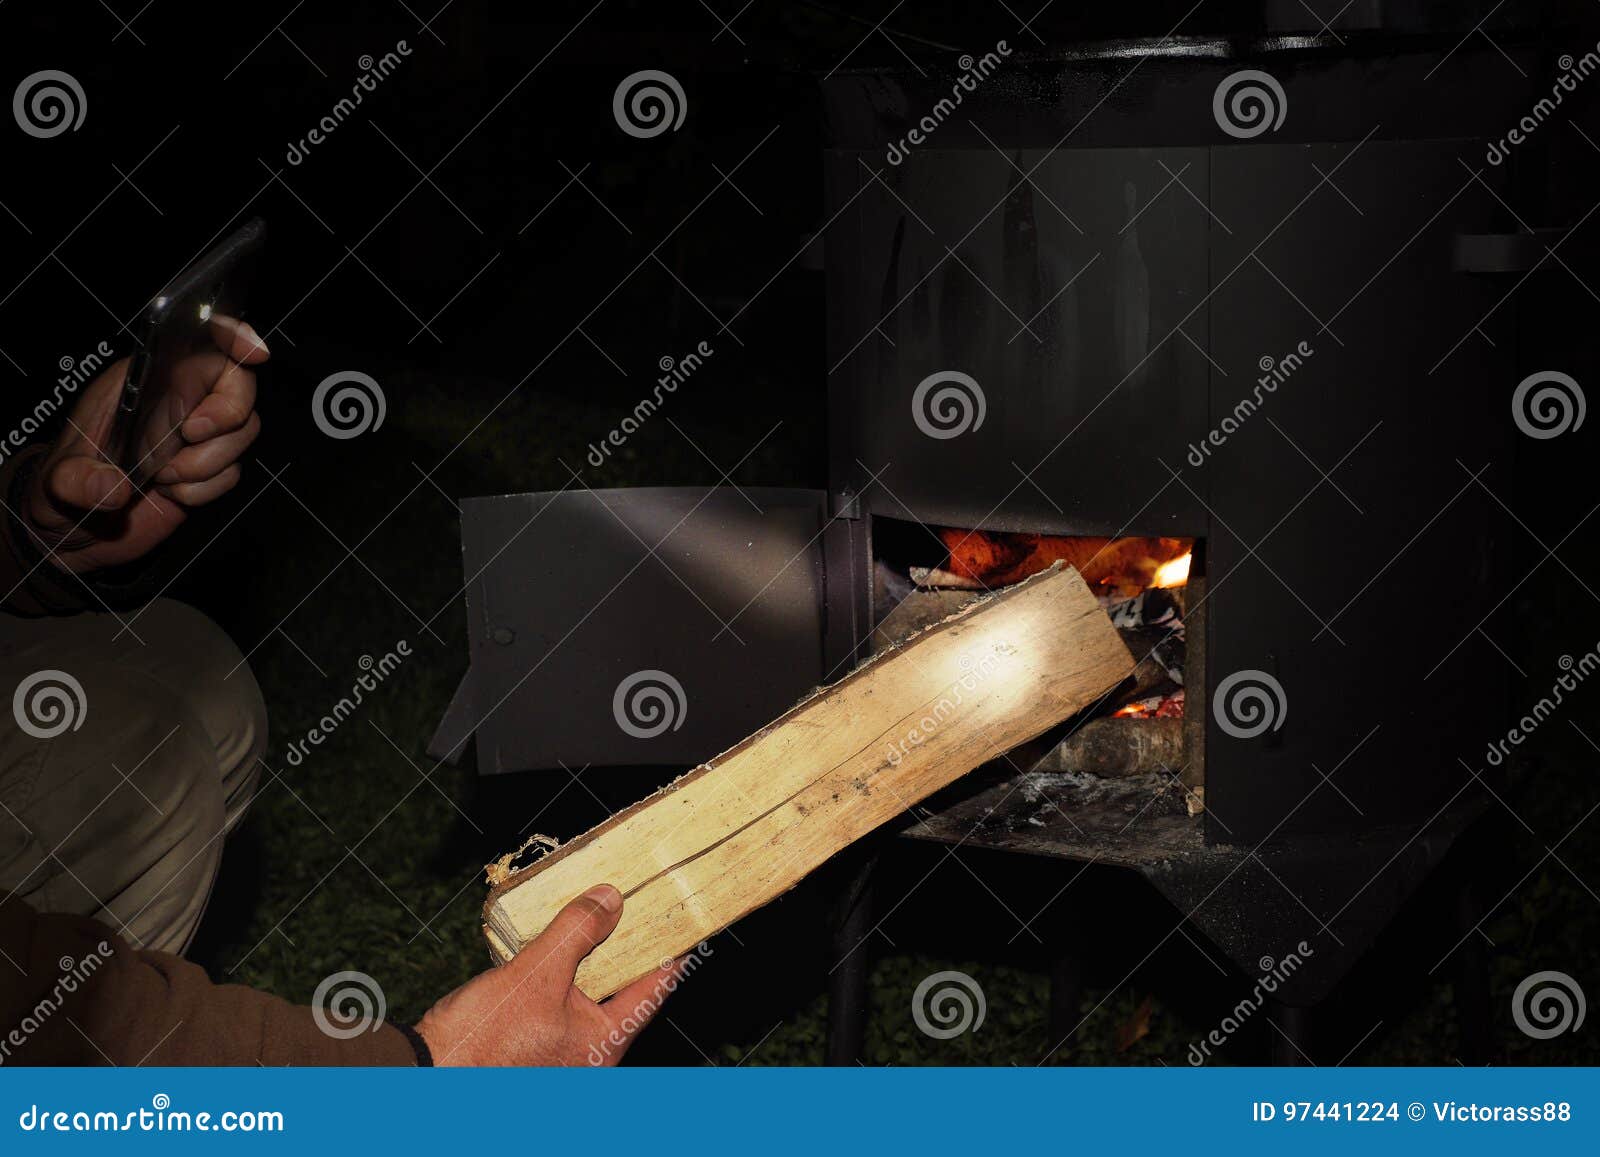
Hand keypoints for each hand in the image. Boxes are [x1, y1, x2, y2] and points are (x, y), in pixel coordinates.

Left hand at [20, 316, 267, 573]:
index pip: (199, 341)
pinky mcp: (206, 471)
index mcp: (143, 380)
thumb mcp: (57, 482)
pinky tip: (172, 494)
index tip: (254, 354)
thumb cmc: (59, 491)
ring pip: (242, 431)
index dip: (234, 338)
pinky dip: (207, 488)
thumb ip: (80, 482)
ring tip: (165, 478)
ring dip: (210, 462)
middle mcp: (176, 401)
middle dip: (228, 413)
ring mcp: (194, 438)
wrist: (71, 531)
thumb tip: (114, 488)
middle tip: (191, 437)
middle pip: (237, 385)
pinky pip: (232, 472)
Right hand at [415, 884, 682, 1065]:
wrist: (428, 1075)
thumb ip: (577, 932)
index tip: (683, 919)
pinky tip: (553, 949)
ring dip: (592, 960)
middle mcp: (592, 1055)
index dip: (670, 949)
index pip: (655, 988)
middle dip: (626, 948)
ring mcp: (565, 1055)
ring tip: (593, 918)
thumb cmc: (482, 1040)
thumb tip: (611, 899)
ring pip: (592, 998)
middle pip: (625, 991)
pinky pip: (565, 1006)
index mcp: (605, 1043)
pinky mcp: (538, 1050)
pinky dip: (565, 976)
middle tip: (633, 908)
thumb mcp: (535, 974)